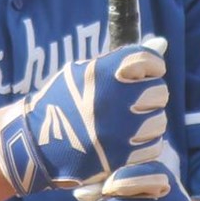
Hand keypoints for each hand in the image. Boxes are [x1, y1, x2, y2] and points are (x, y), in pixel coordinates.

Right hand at [0, 37, 168, 196]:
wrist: (36, 144)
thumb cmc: (63, 101)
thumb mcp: (85, 72)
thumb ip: (123, 59)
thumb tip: (162, 43)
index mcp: (103, 74)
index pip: (149, 61)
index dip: (150, 66)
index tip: (142, 74)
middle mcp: (114, 100)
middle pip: (159, 91)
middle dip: (149, 95)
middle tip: (134, 101)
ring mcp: (119, 131)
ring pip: (159, 121)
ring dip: (148, 121)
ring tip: (129, 122)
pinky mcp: (121, 157)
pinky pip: (152, 147)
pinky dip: (144, 144)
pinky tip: (127, 140)